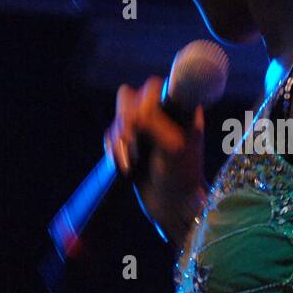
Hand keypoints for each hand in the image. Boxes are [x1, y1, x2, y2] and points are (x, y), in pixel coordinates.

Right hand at [105, 76, 205, 244]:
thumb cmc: (181, 177)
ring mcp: (145, 127)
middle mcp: (162, 112)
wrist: (173, 207)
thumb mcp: (173, 146)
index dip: (145, 100)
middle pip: (130, 97)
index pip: (155, 86)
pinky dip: (113, 149)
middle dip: (126, 122)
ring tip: (130, 162)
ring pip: (118, 116)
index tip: (143, 122)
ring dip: (119, 139)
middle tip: (132, 144)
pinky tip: (124, 166)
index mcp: (180, 107)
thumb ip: (153, 121)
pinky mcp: (130, 142)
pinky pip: (110, 133)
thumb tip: (135, 112)